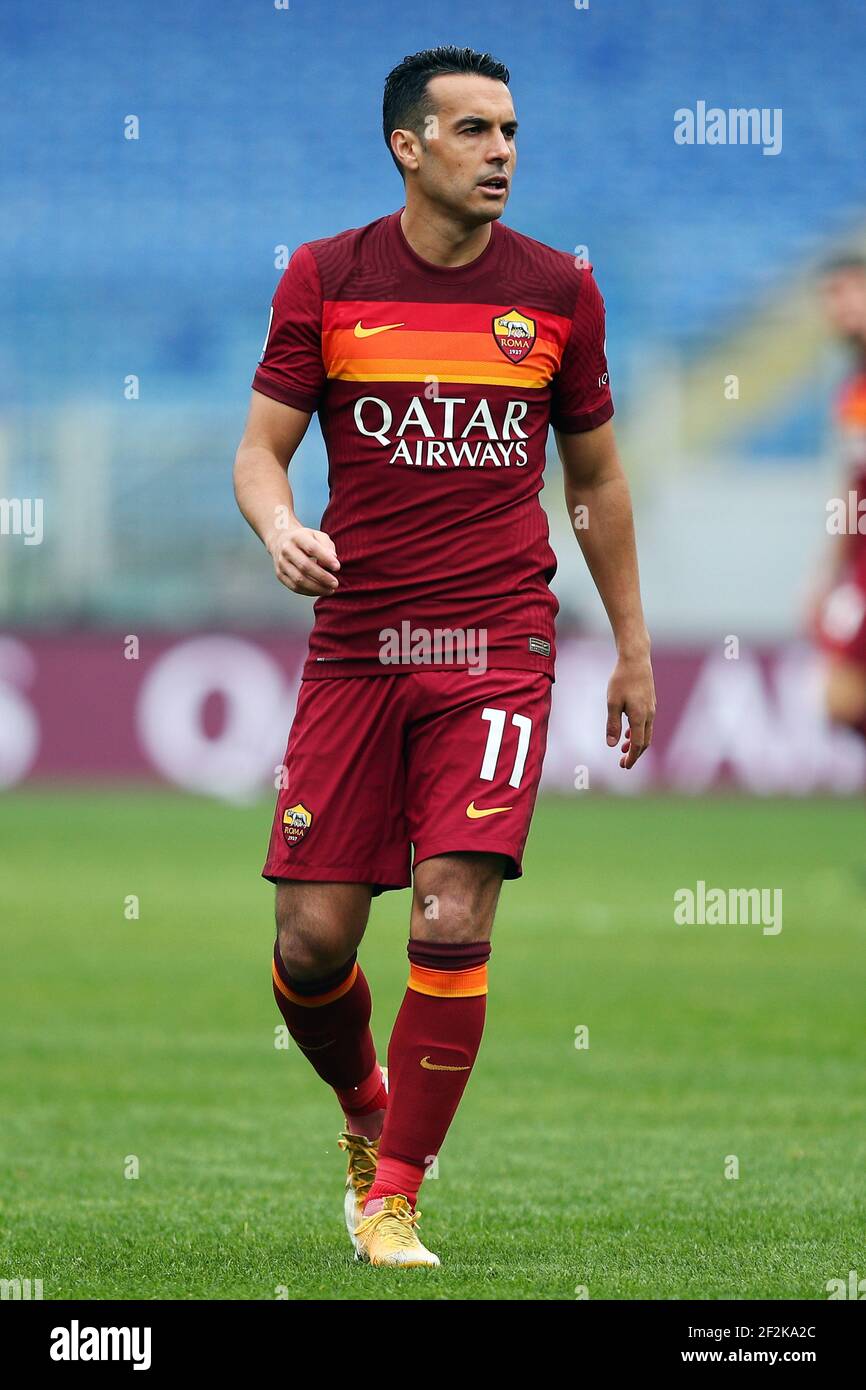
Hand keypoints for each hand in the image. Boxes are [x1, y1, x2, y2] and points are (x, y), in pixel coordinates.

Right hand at [268, 524, 339, 596]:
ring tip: (330, 590)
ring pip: (299, 580)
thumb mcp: (318, 536)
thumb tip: (333, 558)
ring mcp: (281, 563)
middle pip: (304, 566)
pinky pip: (294, 587)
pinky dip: (309, 592)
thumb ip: (327, 545)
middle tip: (335, 583)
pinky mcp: (280, 575)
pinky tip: (320, 591)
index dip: (325, 559)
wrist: (281, 542)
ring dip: (316, 587)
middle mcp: (286, 550)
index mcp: (297, 537)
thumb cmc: (306, 540)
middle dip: (322, 577)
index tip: (337, 567)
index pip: (312, 548)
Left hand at [606, 647, 655, 768]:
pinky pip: (646, 724)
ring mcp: (651, 709)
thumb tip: (612, 745)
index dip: (632, 758)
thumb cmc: (622, 680)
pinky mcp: (650, 703)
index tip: (624, 766)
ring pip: (646, 733)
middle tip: (623, 763)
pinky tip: (628, 733)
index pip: (637, 745)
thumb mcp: (612, 703)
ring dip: (636, 744)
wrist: (636, 660)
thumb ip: (612, 724)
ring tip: (623, 750)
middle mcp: (649, 715)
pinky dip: (638, 732)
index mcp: (640, 717)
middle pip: (644, 742)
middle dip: (634, 754)